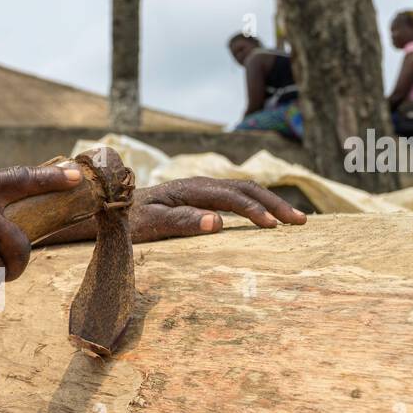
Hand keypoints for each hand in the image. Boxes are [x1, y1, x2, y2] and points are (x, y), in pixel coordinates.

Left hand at [130, 177, 306, 240]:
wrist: (111, 206)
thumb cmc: (129, 219)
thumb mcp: (152, 223)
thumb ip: (182, 222)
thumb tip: (218, 223)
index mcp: (193, 188)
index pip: (233, 198)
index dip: (256, 211)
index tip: (274, 227)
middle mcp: (202, 184)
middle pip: (248, 189)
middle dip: (276, 204)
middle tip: (301, 222)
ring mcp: (203, 190)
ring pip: (246, 191)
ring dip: (271, 204)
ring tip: (295, 220)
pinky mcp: (202, 198)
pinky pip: (237, 198)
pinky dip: (258, 205)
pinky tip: (267, 217)